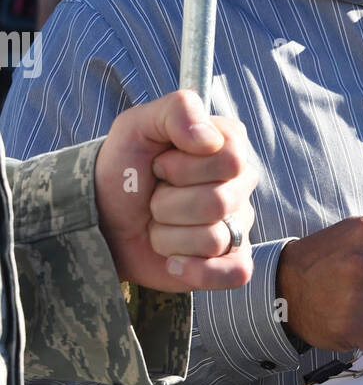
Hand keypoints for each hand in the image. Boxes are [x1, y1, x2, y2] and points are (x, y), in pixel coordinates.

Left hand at [94, 90, 256, 291]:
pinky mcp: (229, 264)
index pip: (230, 160)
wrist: (100, 221)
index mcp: (227, 146)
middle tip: (154, 197)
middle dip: (168, 203)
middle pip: (219, 202)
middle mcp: (239, 186)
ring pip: (214, 239)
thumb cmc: (122, 172)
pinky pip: (235, 273)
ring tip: (157, 226)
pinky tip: (174, 262)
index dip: (183, 167)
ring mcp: (237, 226)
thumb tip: (209, 140)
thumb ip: (176, 110)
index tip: (159, 164)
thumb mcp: (136, 126)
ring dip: (168, 236)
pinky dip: (197, 271)